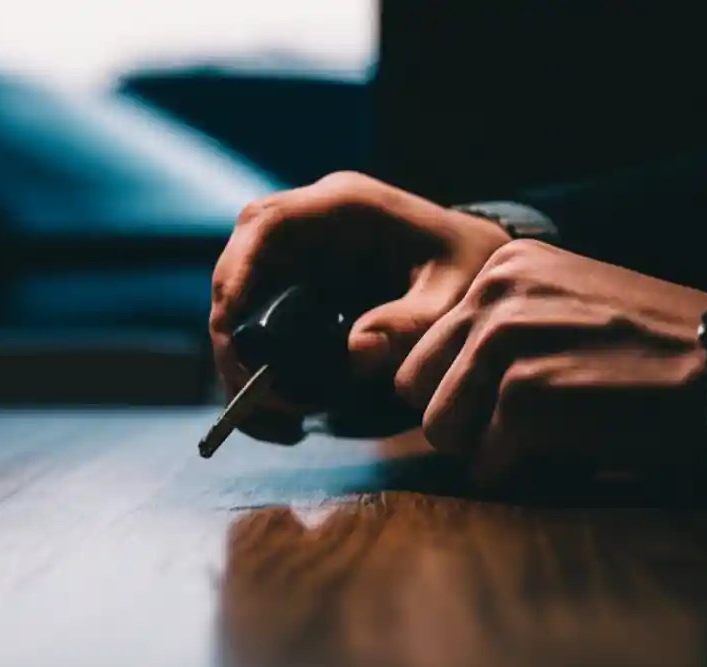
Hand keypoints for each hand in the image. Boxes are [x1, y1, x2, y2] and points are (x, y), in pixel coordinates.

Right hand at [210, 172, 511, 440]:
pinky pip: (258, 324)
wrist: (476, 266)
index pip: (265, 224)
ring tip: (275, 422)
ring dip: (241, 360)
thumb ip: (412, 323)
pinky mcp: (295, 286)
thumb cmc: (467, 266)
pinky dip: (261, 369)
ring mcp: (297, 255)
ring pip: (240, 302)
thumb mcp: (455, 293)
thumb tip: (357, 354)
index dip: (236, 275)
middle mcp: (307, 224)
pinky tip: (285, 415)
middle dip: (232, 334)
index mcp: (342, 205)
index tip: (230, 332)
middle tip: (250, 396)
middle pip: (237, 267)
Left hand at [395, 239, 706, 478]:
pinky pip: (484, 458)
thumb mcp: (564, 305)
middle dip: (460, 419)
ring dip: (485, 448)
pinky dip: (518, 470)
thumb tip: (411, 382)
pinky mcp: (526, 395)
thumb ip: (495, 326)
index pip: (424, 350)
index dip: (459, 388)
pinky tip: (565, 452)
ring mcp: (507, 341)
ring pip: (440, 427)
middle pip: (417, 388)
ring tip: (541, 438)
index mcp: (501, 266)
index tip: (513, 395)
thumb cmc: (652, 351)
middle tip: (519, 427)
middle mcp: (495, 292)